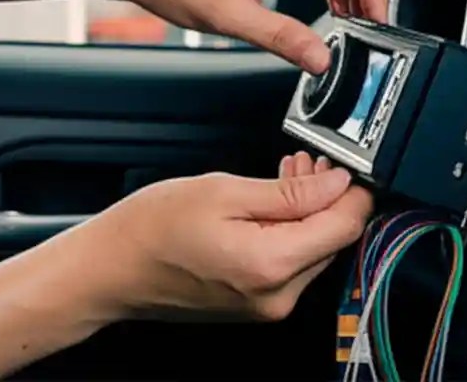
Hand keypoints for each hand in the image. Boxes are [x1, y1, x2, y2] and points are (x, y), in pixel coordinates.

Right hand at [72, 164, 372, 322]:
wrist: (113, 268)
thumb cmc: (153, 228)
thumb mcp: (226, 190)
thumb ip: (291, 192)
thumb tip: (338, 184)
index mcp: (271, 265)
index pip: (345, 226)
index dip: (353, 190)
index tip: (344, 165)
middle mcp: (277, 295)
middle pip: (333, 239)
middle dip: (328, 197)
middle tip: (308, 163)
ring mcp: (267, 304)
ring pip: (314, 250)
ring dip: (309, 212)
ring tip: (288, 176)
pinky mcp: (257, 304)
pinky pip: (291, 263)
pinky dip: (291, 231)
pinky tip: (274, 205)